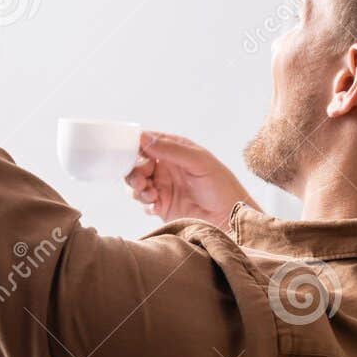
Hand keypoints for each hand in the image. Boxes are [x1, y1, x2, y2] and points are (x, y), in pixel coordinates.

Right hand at [125, 132, 258, 228]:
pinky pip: (143, 203)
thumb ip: (170, 149)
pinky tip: (157, 206)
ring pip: (136, 184)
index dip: (134, 146)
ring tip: (151, 195)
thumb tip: (143, 137)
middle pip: (136, 165)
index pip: (146, 142)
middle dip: (133, 172)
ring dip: (137, 189)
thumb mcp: (198, 162)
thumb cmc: (221, 186)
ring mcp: (162, 186)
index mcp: (174, 150)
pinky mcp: (161, 206)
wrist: (230, 219)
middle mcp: (165, 166)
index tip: (127, 153)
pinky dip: (145, 204)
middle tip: (140, 181)